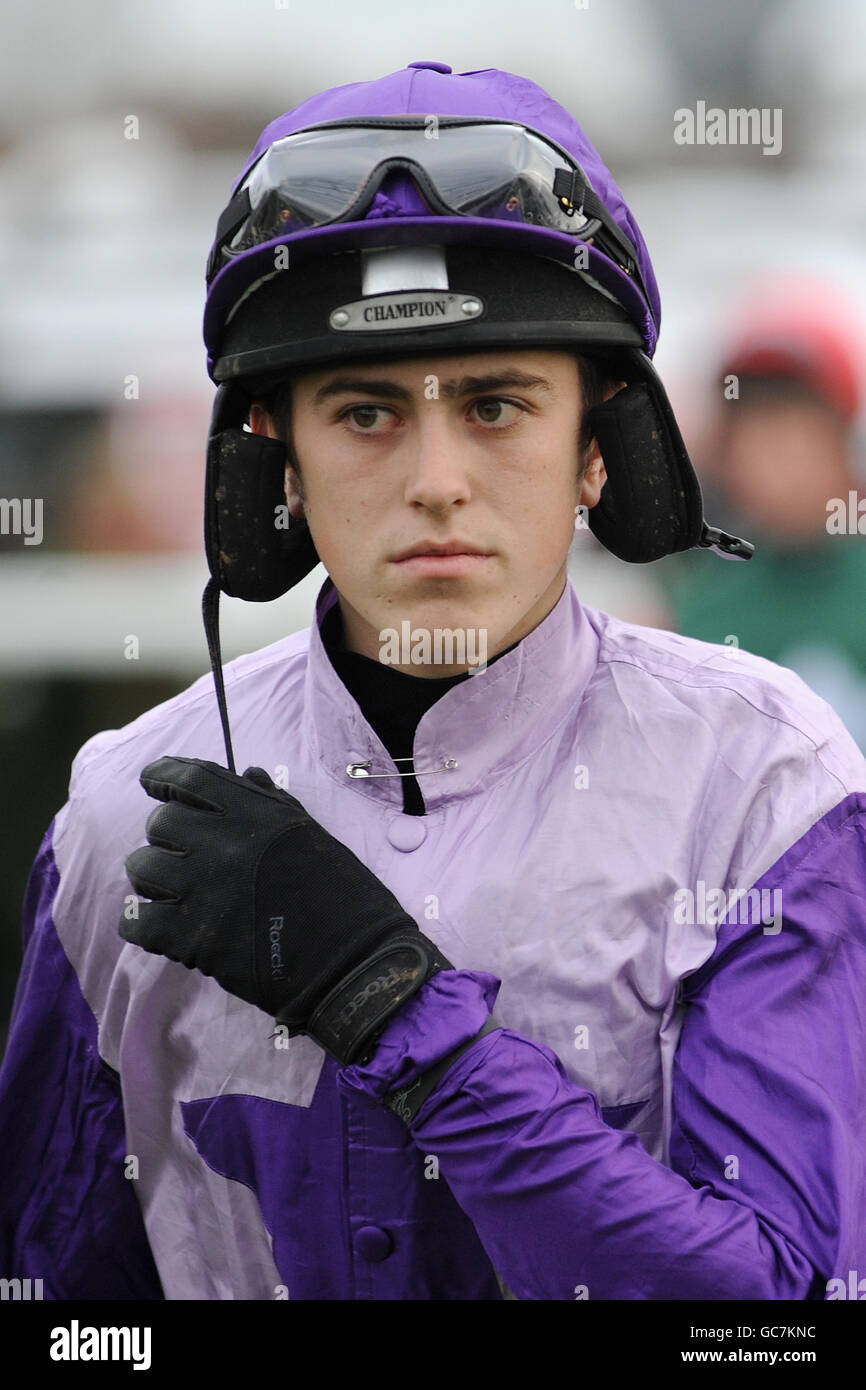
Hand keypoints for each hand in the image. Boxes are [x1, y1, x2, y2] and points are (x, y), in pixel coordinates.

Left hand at [120, 756, 451, 1064]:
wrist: (353, 963)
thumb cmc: (343, 896)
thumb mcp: (310, 833)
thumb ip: (270, 802)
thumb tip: (243, 775)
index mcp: (257, 813)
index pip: (190, 777)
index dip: (163, 774)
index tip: (153, 780)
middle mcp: (224, 844)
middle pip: (161, 823)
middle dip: (166, 835)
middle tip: (182, 853)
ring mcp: (204, 891)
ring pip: (142, 867)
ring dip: (152, 877)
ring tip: (170, 889)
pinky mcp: (193, 939)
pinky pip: (137, 920)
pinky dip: (140, 921)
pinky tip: (156, 923)